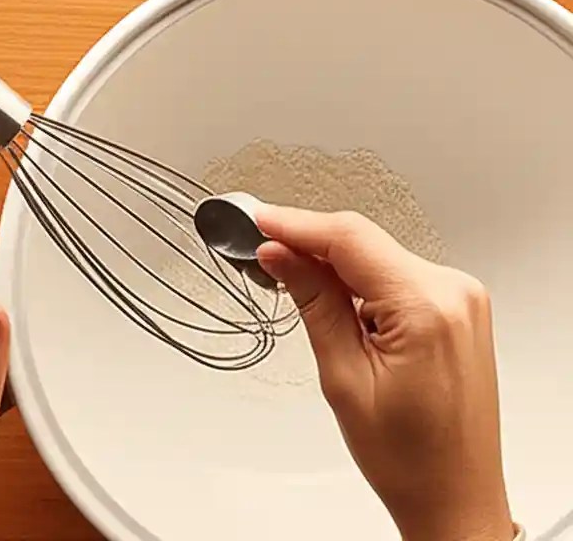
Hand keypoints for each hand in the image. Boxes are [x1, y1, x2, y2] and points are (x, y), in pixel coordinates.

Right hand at [256, 206, 515, 540]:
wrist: (455, 495)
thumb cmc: (410, 457)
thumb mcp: (343, 378)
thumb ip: (314, 303)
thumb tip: (280, 255)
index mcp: (429, 308)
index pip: (350, 239)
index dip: (294, 224)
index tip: (254, 219)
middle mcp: (454, 293)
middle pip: (363, 242)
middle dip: (307, 242)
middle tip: (255, 247)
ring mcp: (461, 299)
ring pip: (377, 257)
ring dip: (331, 264)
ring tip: (285, 278)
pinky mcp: (457, 308)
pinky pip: (396, 276)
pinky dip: (358, 281)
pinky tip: (330, 297)